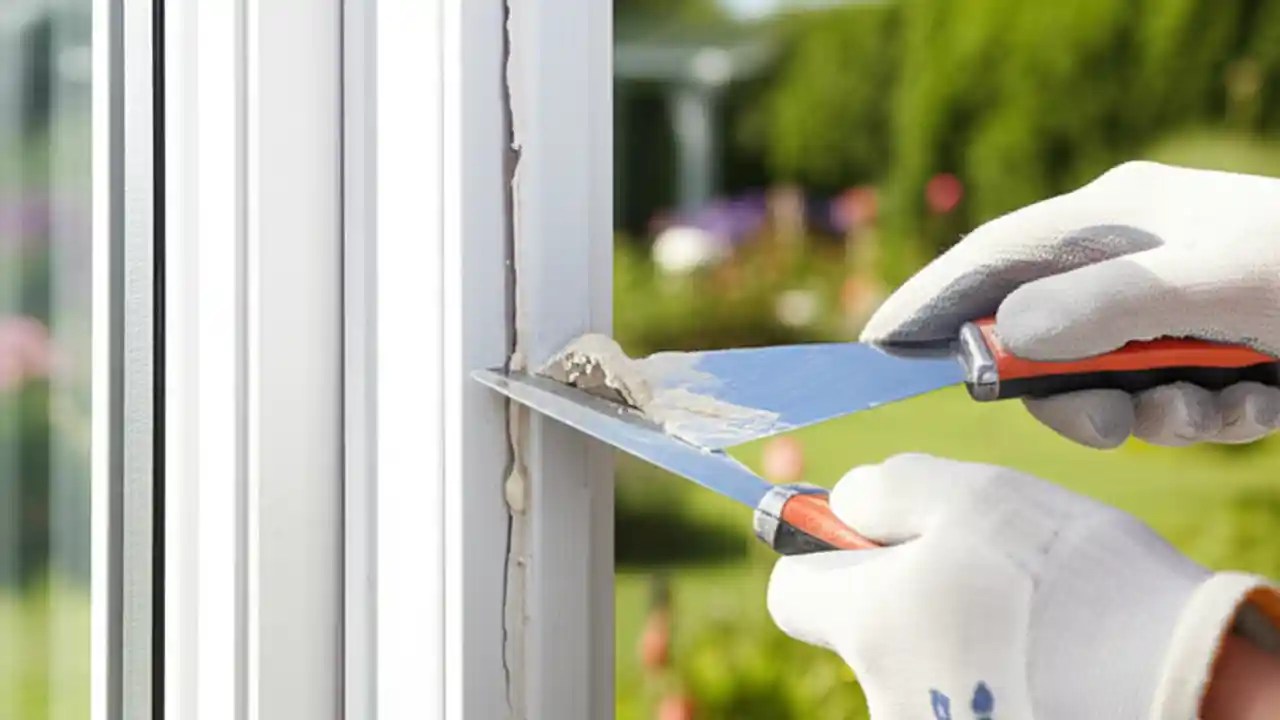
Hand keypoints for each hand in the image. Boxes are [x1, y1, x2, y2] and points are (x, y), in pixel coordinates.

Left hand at [767, 454, 1279, 718]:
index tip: (873, 542)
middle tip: (987, 575)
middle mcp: (882, 696)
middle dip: (907, 599)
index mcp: (867, 622)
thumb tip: (842, 503)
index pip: (792, 594)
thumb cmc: (1072, 579)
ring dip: (956, 640)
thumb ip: (886, 490)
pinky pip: (963, 703)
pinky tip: (1051, 665)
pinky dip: (992, 681)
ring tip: (1037, 623)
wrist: (1183, 683)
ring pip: (921, 669)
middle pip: (866, 633)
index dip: (826, 559)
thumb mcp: (974, 495)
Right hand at [861, 162, 1279, 447]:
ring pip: (1109, 387)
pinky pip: (1168, 404)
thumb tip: (1004, 335)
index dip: (934, 300)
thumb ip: (1103, 308)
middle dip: (1079, 395)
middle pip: (1044, 342)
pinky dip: (1209, 417)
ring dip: (1163, 412)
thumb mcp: (1214, 283)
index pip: (995, 258)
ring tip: (1229, 399)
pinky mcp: (1207, 352)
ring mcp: (1168, 311)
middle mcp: (1131, 264)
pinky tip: (1260, 399)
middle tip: (1117, 422)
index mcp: (1117, 219)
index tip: (880, 344)